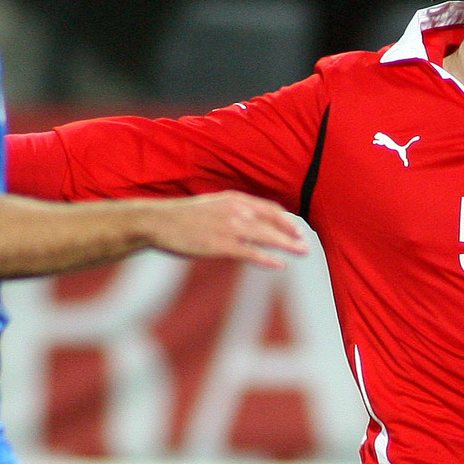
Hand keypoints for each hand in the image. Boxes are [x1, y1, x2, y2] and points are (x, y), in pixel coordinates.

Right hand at [143, 192, 305, 268]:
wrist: (158, 222)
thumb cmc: (181, 218)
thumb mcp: (211, 207)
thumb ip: (231, 213)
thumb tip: (246, 225)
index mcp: (234, 199)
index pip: (269, 207)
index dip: (285, 219)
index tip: (296, 229)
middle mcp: (235, 210)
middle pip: (273, 221)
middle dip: (292, 233)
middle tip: (305, 245)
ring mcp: (229, 227)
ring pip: (267, 236)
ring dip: (287, 245)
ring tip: (301, 253)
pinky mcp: (220, 245)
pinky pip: (250, 252)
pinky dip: (267, 259)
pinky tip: (279, 265)